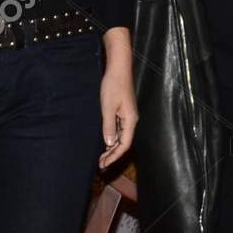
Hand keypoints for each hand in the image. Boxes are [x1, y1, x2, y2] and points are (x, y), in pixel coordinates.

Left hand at [97, 28, 136, 170]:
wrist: (118, 68)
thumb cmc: (113, 86)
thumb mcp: (108, 108)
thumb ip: (109, 126)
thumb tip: (110, 143)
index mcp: (130, 120)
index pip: (124, 144)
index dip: (114, 156)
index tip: (103, 164)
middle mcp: (131, 120)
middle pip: (124, 142)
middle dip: (112, 154)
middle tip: (100, 164)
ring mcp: (128, 115)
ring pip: (121, 136)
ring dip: (112, 147)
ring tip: (101, 156)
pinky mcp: (124, 111)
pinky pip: (119, 129)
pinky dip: (112, 137)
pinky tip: (105, 141)